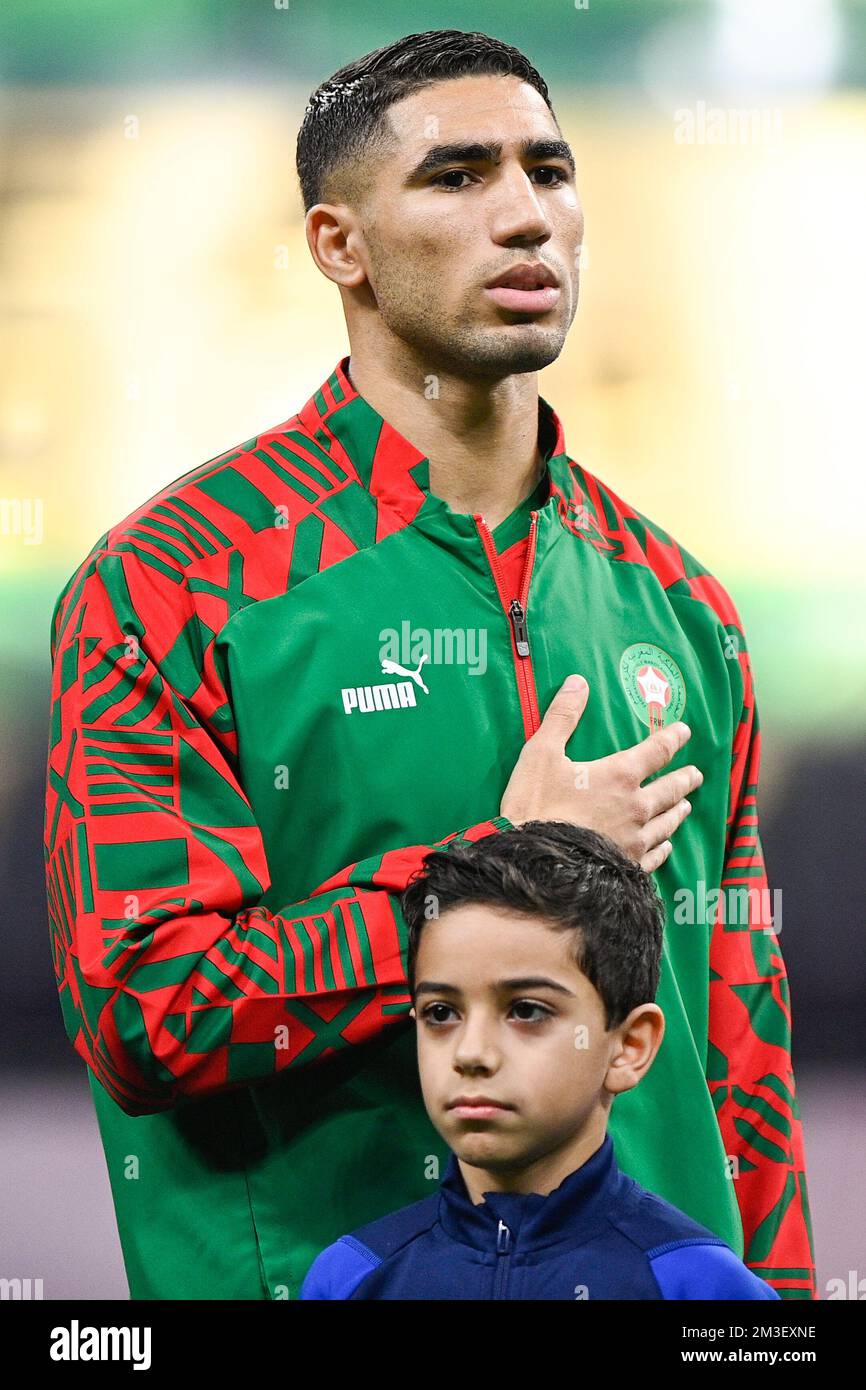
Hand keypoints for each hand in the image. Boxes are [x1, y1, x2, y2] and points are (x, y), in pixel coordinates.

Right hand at [500, 675, 702, 872]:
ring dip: (678, 812)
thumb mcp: (541, 753)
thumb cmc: (535, 806)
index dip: (672, 738)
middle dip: (684, 779)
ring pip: (667, 823)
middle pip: (670, 790)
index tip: (685, 732)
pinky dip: (664, 848)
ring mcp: (635, 841)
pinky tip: (666, 847)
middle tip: (696, 775)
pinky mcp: (628, 867)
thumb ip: (562, 716)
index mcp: (620, 775)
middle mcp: (636, 807)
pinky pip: (655, 856)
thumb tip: (579, 681)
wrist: (534, 864)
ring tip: (686, 807)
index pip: (656, 751)